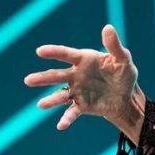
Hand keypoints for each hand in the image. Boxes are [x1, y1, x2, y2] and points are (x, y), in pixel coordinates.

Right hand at [24, 24, 142, 135]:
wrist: (126, 96)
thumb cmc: (123, 73)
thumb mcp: (123, 59)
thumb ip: (114, 46)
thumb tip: (108, 28)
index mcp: (84, 60)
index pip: (66, 54)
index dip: (54, 52)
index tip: (40, 51)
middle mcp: (76, 75)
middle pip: (57, 76)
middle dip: (43, 78)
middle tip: (28, 80)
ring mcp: (77, 91)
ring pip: (60, 95)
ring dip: (51, 100)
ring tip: (41, 105)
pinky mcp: (82, 106)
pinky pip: (72, 112)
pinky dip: (66, 119)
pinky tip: (61, 126)